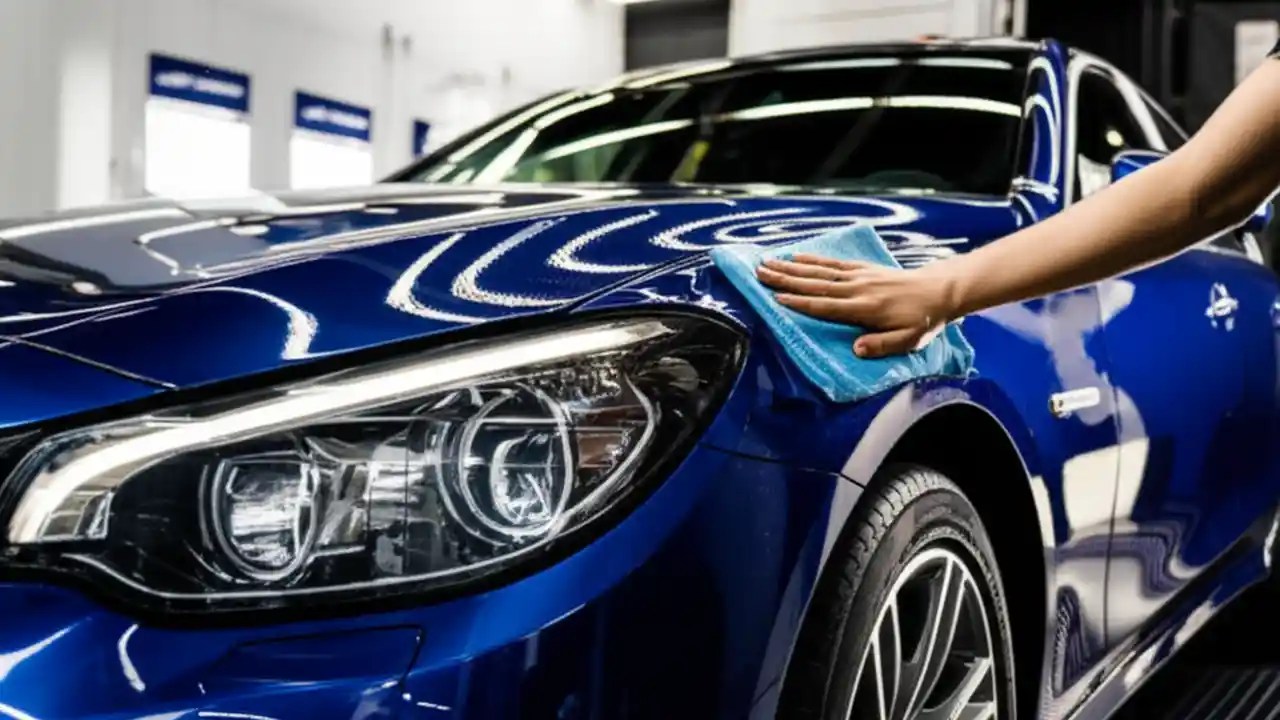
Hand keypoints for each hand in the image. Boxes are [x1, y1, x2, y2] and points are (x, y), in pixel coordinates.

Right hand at [755, 253, 956, 357]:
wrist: (940, 291)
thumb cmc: (923, 320)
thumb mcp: (908, 340)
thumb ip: (881, 345)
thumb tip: (855, 350)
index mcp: (865, 309)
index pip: (826, 305)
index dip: (800, 302)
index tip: (776, 297)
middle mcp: (858, 289)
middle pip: (815, 284)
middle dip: (786, 279)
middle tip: (760, 274)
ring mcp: (860, 276)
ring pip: (820, 271)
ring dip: (792, 267)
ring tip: (769, 263)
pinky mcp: (863, 268)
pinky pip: (834, 263)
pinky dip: (814, 259)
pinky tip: (797, 256)